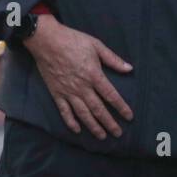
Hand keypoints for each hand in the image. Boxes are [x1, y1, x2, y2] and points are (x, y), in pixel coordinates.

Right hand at [23, 16, 133, 139]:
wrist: (47, 41)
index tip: (129, 117)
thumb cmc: (73, 40)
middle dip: (109, 123)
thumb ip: (113, 59)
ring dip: (93, 127)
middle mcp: (82, 87)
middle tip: (118, 134)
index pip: (111, 96)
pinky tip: (77, 130)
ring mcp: (68, 92)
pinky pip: (64, 111)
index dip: (121, 107)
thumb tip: (129, 68)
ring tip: (102, 136)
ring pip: (83, 114)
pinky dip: (71, 122)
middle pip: (98, 109)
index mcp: (94, 75)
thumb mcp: (96, 45)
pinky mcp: (56, 93)